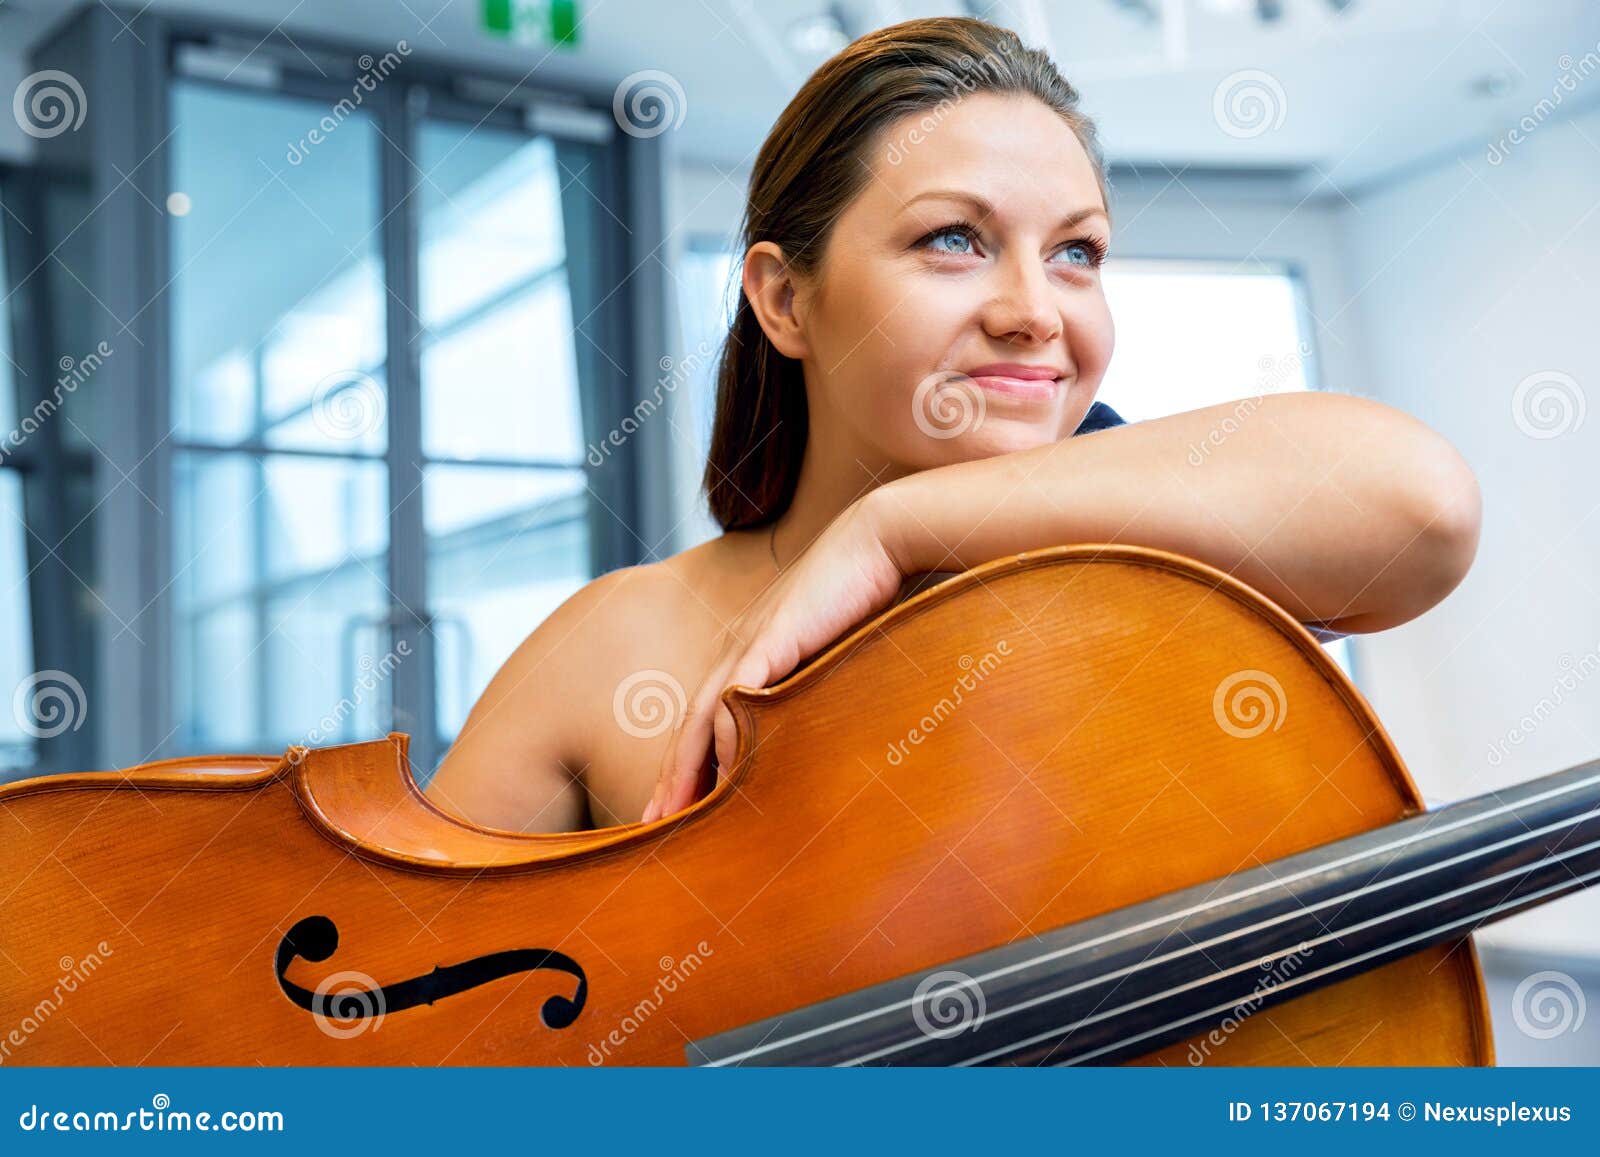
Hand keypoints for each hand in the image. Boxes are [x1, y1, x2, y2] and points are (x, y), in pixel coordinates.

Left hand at [641, 494, 904, 821]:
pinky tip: (718, 775)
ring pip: (702, 718)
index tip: (672, 807)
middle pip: (690, 724)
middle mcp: (736, 650)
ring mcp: (748, 644)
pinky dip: (722, 737)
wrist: (876, 541)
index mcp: (748, 652)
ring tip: (674, 814)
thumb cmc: (863, 595)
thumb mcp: (830, 653)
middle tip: (650, 825)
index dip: (687, 764)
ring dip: (686, 769)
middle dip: (669, 777)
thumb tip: (812, 734)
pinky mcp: (769, 640)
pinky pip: (735, 696)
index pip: (705, 719)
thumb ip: (810, 688)